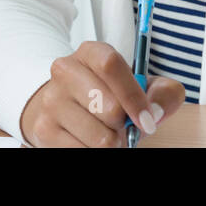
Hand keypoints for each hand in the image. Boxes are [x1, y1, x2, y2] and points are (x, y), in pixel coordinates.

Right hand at [18, 40, 185, 146]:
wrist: (65, 107)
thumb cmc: (111, 95)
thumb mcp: (141, 86)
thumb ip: (162, 93)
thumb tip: (154, 113)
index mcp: (90, 52)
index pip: (110, 65)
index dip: (133, 96)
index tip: (148, 120)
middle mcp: (65, 71)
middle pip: (109, 108)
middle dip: (124, 125)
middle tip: (123, 125)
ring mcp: (51, 100)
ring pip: (99, 137)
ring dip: (112, 143)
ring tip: (107, 133)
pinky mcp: (44, 129)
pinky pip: (82, 152)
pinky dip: (95, 152)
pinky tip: (91, 141)